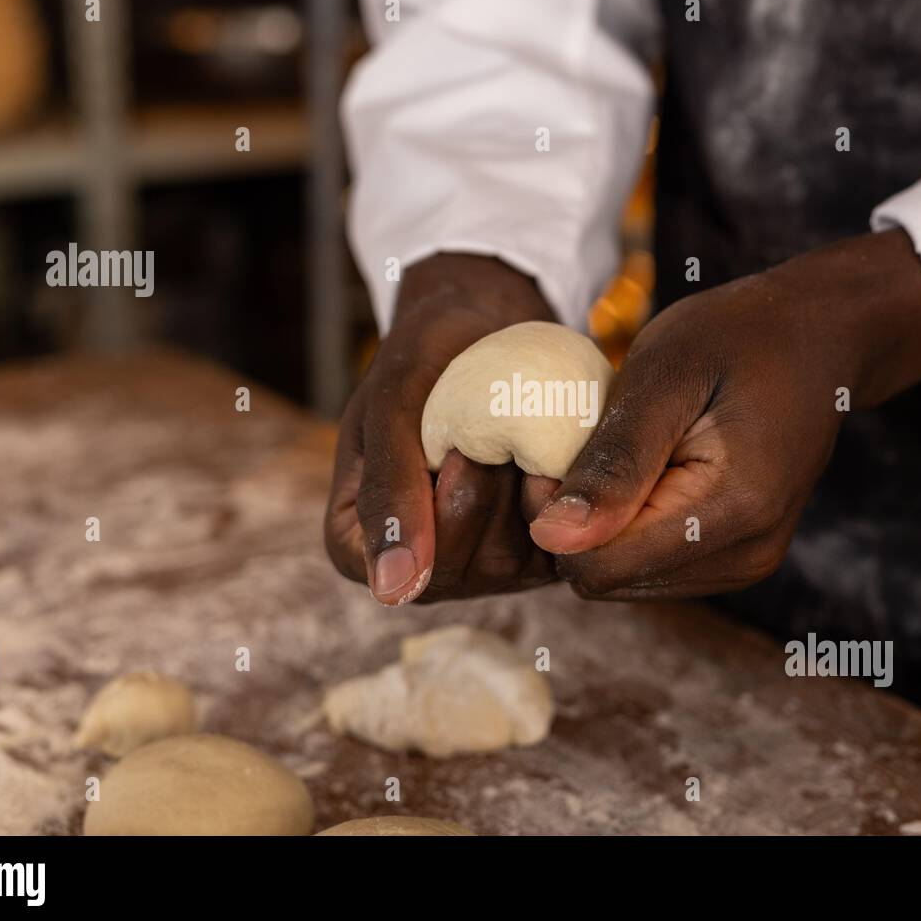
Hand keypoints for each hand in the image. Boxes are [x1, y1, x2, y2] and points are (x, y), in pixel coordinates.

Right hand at [325, 253, 558, 603]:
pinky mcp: (539, 556)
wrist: (486, 327)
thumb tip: (391, 592)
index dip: (445, 493)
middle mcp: (422, 571)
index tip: (449, 437)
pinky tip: (544, 445)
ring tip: (510, 431)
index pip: (414, 566)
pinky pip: (561, 541)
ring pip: (518, 555)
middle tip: (481, 426)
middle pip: (470, 564)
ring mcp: (484, 571)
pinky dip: (559, 483)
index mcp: (359, 546)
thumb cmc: (425, 358)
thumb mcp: (392, 407)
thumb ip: (387, 492)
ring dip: (523, 478)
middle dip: (486, 481)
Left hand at [527, 229, 920, 598]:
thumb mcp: (664, 377)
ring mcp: (743, 566)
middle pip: (606, 579)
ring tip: (634, 449)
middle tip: (594, 440)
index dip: (556, 514)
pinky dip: (631, 523)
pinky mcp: (735, 562)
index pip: (598, 567)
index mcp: (733, 513)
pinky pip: (649, 566)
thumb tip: (551, 539)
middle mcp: (744, 558)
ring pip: (621, 578)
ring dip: (605, 519)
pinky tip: (652, 468)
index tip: (562, 448)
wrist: (817, 340)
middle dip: (580, 517)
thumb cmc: (737, 339)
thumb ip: (613, 461)